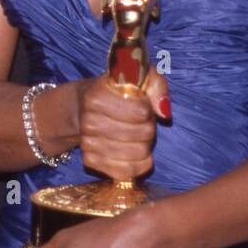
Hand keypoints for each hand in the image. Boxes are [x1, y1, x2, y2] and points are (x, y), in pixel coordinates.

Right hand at [75, 67, 168, 181]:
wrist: (84, 107)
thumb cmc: (117, 91)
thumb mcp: (138, 76)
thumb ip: (157, 86)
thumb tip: (164, 112)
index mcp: (97, 97)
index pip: (141, 112)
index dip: (147, 109)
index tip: (141, 105)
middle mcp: (89, 122)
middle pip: (143, 134)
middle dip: (148, 127)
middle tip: (141, 122)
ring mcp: (88, 143)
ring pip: (138, 153)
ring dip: (144, 144)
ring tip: (137, 135)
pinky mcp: (91, 162)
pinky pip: (127, 171)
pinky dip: (139, 164)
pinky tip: (135, 153)